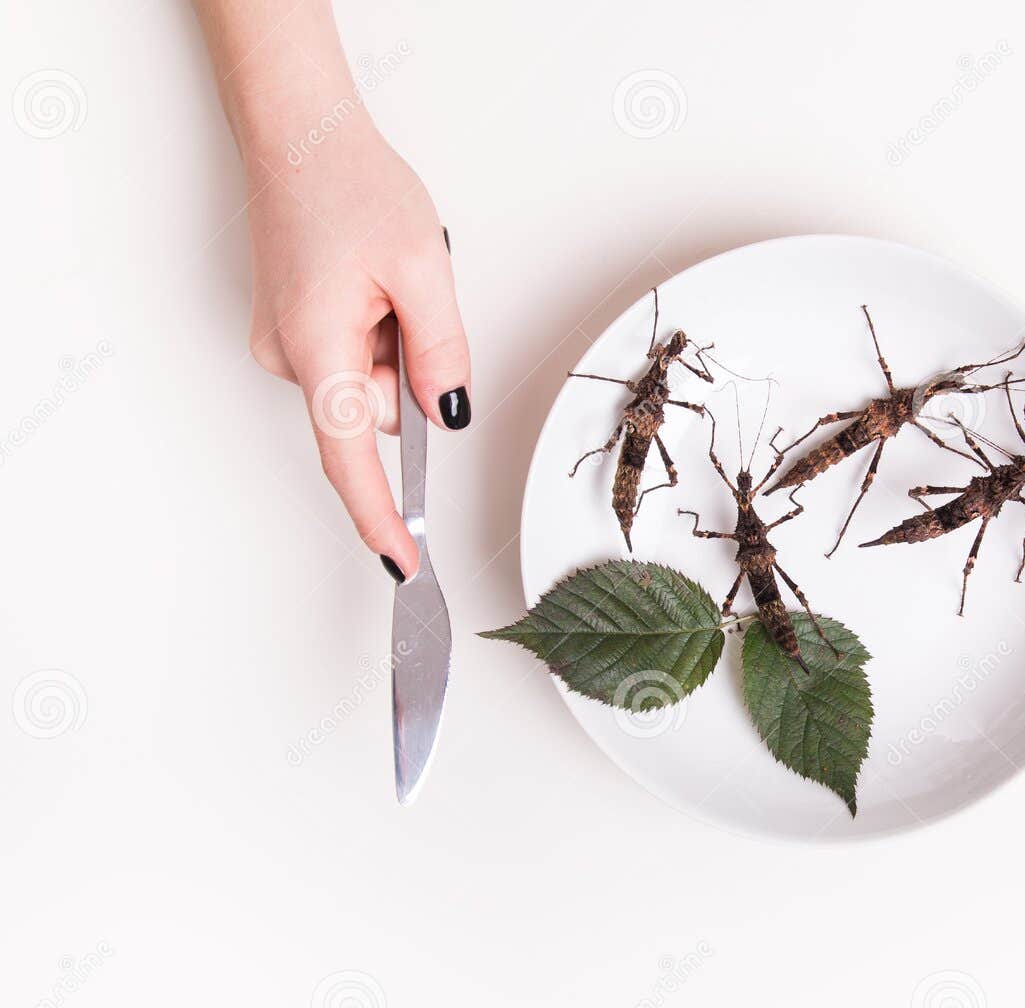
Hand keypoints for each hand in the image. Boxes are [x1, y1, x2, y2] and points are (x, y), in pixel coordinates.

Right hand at [194, 0, 468, 580]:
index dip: (380, 517)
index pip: (351, 458)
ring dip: (396, 345)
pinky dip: (377, 333)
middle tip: (413, 297)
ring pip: (368, 382)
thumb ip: (441, 350)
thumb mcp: (423, 268)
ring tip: (389, 278)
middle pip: (376, 411)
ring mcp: (283, 342)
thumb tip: (447, 414)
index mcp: (318, 347)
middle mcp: (288, 354)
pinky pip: (353, 357)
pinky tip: (371, 281)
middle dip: (412, 373)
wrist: (298, 134)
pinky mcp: (291, 328)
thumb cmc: (351, 188)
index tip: (402, 563)